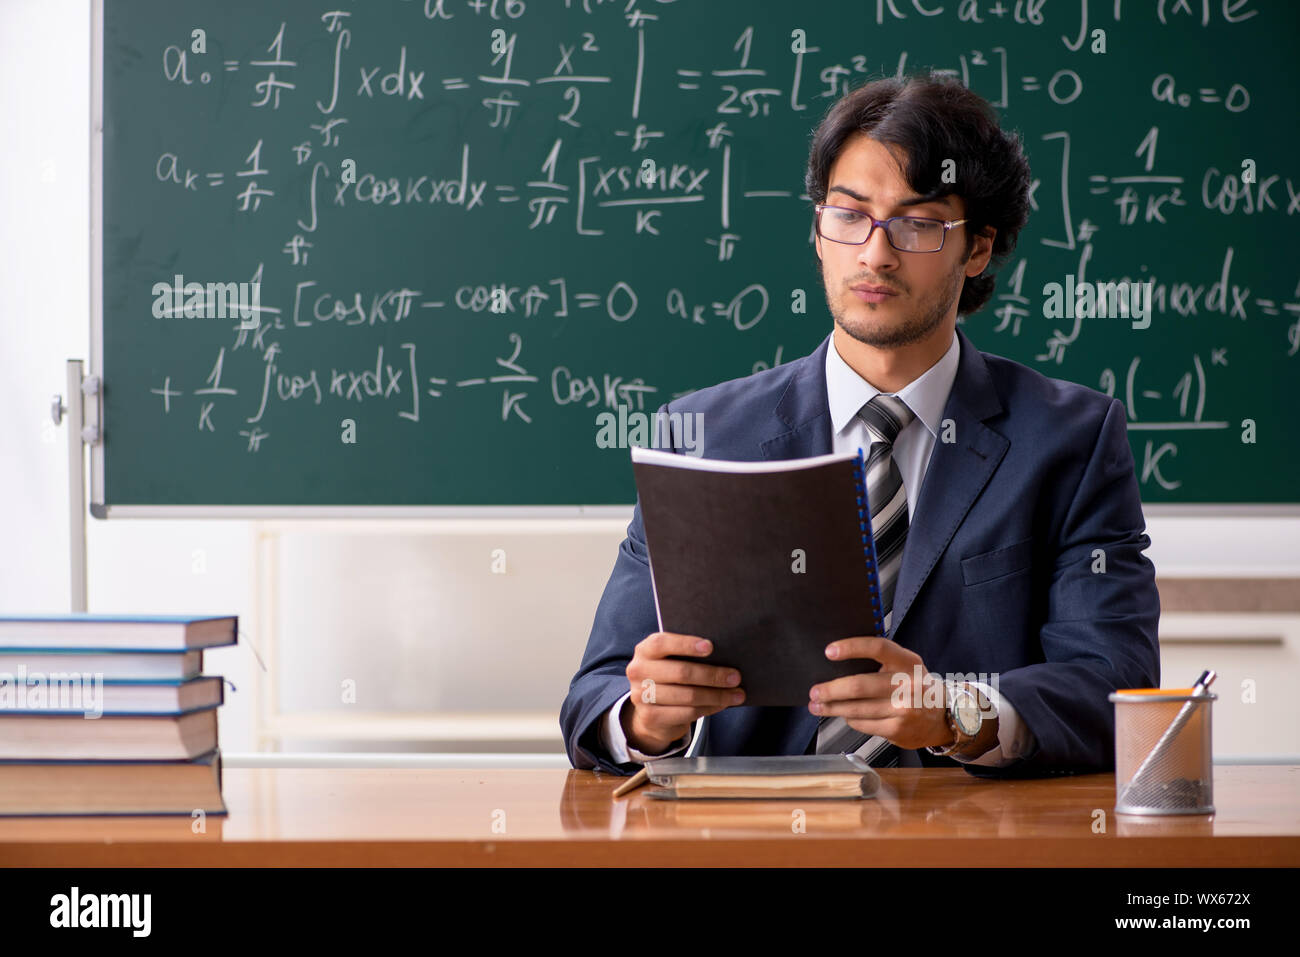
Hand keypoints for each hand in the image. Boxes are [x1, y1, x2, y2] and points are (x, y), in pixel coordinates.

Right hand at [622, 631, 744, 752]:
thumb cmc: (669, 676)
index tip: (711, 647)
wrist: (650, 708)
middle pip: (681, 672)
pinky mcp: (650, 717)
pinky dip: (710, 708)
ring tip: (737, 694)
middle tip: (736, 677)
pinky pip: (687, 713)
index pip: (662, 643)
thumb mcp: (671, 660)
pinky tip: (723, 704)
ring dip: (717, 695)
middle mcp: (638, 671)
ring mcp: (641, 696)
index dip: (686, 644)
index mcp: (645, 650)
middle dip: (713, 675)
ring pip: (688, 696)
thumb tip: (725, 655)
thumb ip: (688, 655)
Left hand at [808, 636, 954, 750]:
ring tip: (818, 705)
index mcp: (908, 662)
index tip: (829, 651)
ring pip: (857, 709)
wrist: (944, 716)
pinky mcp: (898, 730)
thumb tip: (839, 661)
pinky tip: (843, 715)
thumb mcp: (907, 666)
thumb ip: (882, 661)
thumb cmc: (917, 686)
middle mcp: (908, 684)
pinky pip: (863, 724)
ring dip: (832, 707)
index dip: (851, 647)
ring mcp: (904, 709)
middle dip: (831, 689)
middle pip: (860, 685)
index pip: (878, 648)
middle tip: (814, 691)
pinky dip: (850, 719)